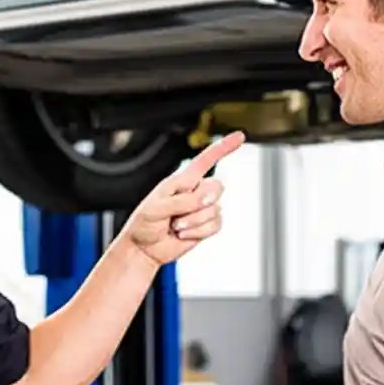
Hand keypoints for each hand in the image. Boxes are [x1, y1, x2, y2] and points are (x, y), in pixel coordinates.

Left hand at [122, 131, 244, 264]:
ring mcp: (202, 209)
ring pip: (215, 210)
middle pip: (217, 187)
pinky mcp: (206, 225)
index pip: (205, 160)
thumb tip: (208, 199)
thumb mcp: (157, 208)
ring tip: (175, 226)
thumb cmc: (144, 224)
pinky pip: (215, 226)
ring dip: (193, 222)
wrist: (144, 248)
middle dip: (200, 202)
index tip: (239, 136)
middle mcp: (195, 191)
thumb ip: (183, 201)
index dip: (223, 148)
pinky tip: (183, 234)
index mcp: (182, 180)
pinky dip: (198, 233)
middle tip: (178, 214)